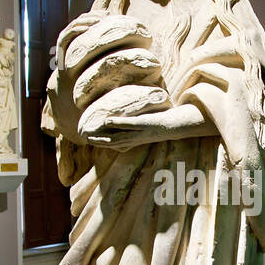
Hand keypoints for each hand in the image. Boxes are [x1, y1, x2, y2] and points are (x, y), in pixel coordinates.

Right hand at [85, 105, 209, 150]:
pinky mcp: (147, 125)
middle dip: (100, 142)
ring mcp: (141, 132)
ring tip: (92, 134)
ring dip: (105, 135)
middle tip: (85, 139)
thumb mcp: (148, 127)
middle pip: (115, 142)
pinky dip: (118, 123)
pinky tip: (107, 121)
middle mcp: (137, 139)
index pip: (116, 143)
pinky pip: (131, 125)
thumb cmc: (162, 124)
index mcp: (136, 139)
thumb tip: (129, 122)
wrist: (179, 125)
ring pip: (120, 136)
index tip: (89, 140)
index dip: (103, 143)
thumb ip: (137, 127)